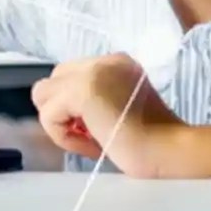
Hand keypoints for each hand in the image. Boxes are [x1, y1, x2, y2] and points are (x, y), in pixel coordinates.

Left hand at [31, 54, 182, 177]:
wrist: (168, 150)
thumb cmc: (151, 141)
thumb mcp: (121, 106)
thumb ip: (96, 100)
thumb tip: (64, 112)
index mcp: (116, 62)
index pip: (71, 75)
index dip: (75, 107)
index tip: (99, 128)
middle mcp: (104, 60)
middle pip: (53, 80)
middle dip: (63, 111)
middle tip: (91, 134)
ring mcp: (92, 72)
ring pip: (43, 94)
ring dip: (60, 124)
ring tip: (90, 139)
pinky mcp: (82, 91)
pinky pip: (48, 115)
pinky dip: (63, 137)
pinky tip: (92, 146)